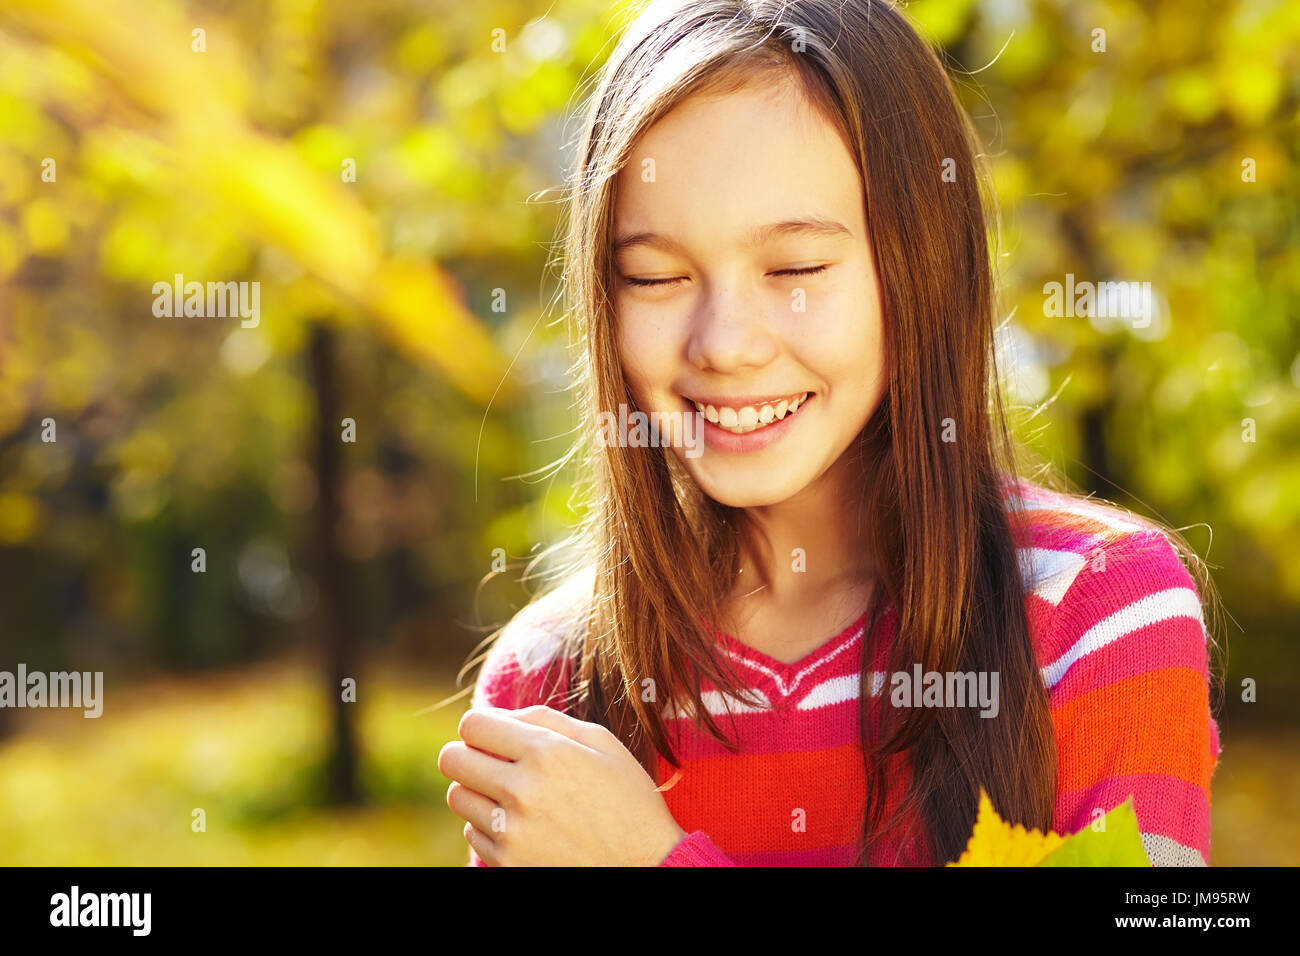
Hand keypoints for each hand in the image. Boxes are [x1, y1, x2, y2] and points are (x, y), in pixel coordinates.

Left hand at [438, 705, 687, 865]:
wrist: (648, 866)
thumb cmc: (628, 799)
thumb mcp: (602, 743)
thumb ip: (546, 720)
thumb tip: (499, 716)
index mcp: (547, 754)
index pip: (472, 726)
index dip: (479, 727)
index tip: (492, 735)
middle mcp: (522, 791)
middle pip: (452, 759)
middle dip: (467, 754)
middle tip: (489, 761)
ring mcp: (511, 833)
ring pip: (458, 797)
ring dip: (477, 791)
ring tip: (510, 795)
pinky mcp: (507, 864)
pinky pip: (473, 834)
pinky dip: (489, 827)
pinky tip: (523, 825)